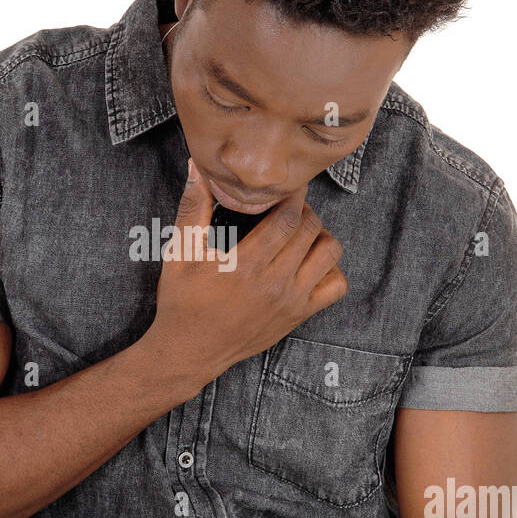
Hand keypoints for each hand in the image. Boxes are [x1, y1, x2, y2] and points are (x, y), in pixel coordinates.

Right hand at [144, 160, 347, 388]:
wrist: (190, 351)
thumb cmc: (182, 301)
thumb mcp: (180, 252)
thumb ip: (193, 207)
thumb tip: (197, 166)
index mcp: (246, 264)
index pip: (288, 217)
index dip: (292, 195)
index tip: (285, 187)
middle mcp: (275, 283)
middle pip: (310, 230)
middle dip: (304, 210)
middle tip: (287, 207)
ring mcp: (292, 302)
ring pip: (329, 253)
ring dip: (320, 235)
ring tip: (299, 232)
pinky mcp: (299, 315)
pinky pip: (337, 286)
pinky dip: (331, 268)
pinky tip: (308, 262)